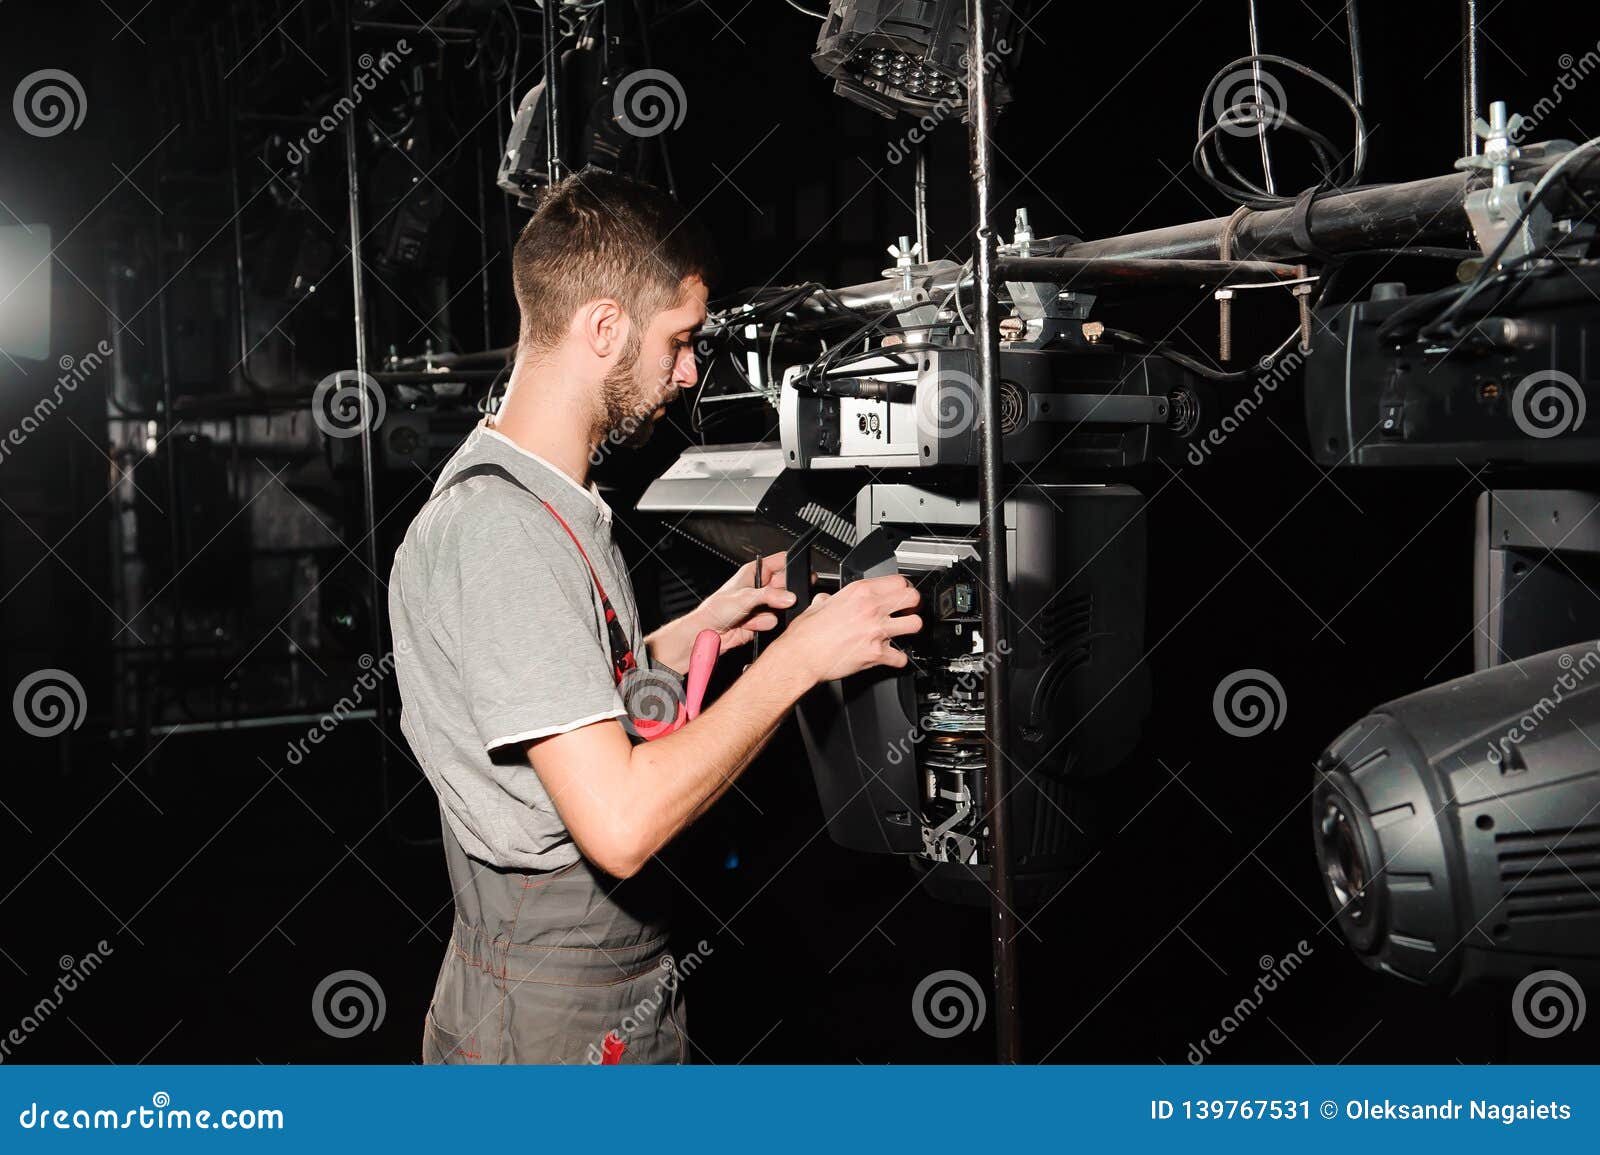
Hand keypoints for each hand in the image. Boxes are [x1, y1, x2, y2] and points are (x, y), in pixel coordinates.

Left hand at [647, 551, 795, 670]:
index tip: (802, 573)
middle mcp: (760, 587)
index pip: (781, 561)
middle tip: (774, 601)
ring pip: (782, 607)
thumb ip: (769, 596)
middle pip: (786, 587)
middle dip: (782, 596)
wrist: (707, 633)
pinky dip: (763, 625)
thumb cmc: (715, 609)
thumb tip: (789, 597)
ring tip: (751, 615)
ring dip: (768, 614)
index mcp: (754, 572)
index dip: (793, 565)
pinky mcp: (762, 621)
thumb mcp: (744, 597)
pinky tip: (749, 624)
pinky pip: (774, 622)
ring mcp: (761, 605)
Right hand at [774, 574, 921, 683]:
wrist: (800, 657)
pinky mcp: (876, 654)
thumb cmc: (805, 634)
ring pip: (915, 624)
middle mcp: (871, 608)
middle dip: (912, 605)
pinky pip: (901, 657)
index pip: (898, 581)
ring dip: (909, 630)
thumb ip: (831, 598)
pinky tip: (890, 657)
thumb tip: (830, 599)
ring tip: (901, 632)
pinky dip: (897, 659)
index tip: (900, 595)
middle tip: (905, 611)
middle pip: (913, 598)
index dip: (902, 589)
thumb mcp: (818, 604)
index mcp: (859, 592)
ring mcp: (876, 631)